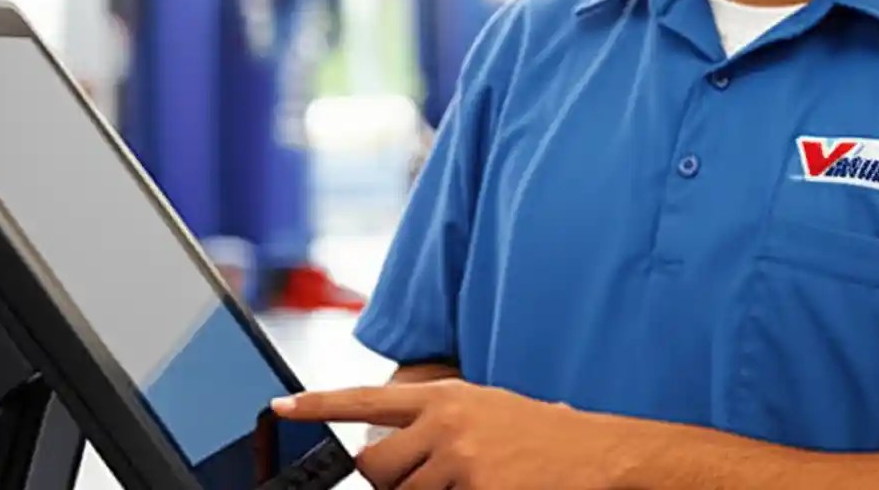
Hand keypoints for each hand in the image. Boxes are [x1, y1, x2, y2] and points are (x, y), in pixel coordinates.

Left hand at [272, 379, 642, 488]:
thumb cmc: (541, 435)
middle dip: (386, 483)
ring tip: (465, 482)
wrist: (597, 454)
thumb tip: (385, 453)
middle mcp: (445, 423)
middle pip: (375, 466)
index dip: (319, 405)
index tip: (281, 407)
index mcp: (445, 396)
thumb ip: (434, 425)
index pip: (366, 398)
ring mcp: (460, 461)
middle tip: (422, 481)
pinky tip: (486, 488)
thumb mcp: (484, 411)